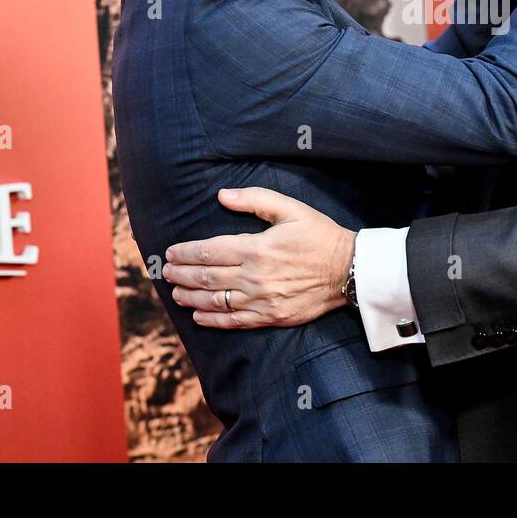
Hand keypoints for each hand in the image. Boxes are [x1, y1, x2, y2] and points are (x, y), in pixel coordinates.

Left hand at [161, 188, 355, 328]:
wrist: (349, 269)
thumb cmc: (320, 235)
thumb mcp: (290, 209)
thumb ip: (254, 200)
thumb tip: (221, 196)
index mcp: (256, 248)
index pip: (209, 251)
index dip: (185, 253)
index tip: (171, 252)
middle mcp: (254, 276)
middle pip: (206, 277)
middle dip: (182, 274)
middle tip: (166, 273)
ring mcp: (262, 300)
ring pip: (215, 301)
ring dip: (190, 298)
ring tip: (176, 294)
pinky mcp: (271, 316)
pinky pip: (234, 321)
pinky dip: (212, 320)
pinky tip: (198, 318)